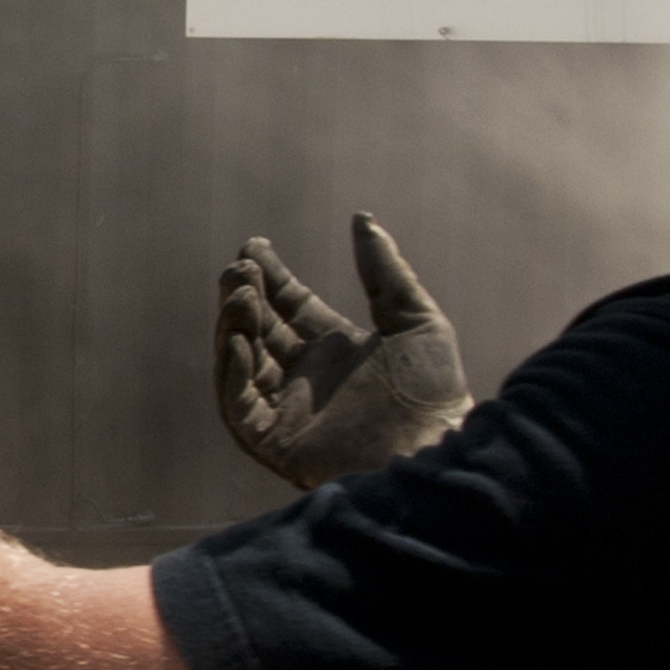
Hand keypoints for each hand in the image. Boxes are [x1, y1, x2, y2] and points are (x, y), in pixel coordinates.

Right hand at [215, 214, 470, 489]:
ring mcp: (287, 410)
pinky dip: (233, 371)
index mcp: (337, 351)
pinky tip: (242, 340)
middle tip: (239, 268)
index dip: (272, 277)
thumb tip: (361, 218)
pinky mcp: (273, 441)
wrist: (434, 451)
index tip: (254, 246)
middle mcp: (307, 379)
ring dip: (234, 326)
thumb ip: (385, 271)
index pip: (290, 308)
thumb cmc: (435, 393)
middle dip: (245, 296)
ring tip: (241, 293)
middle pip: (260, 331)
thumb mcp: (417, 319)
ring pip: (242, 363)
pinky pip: (238, 404)